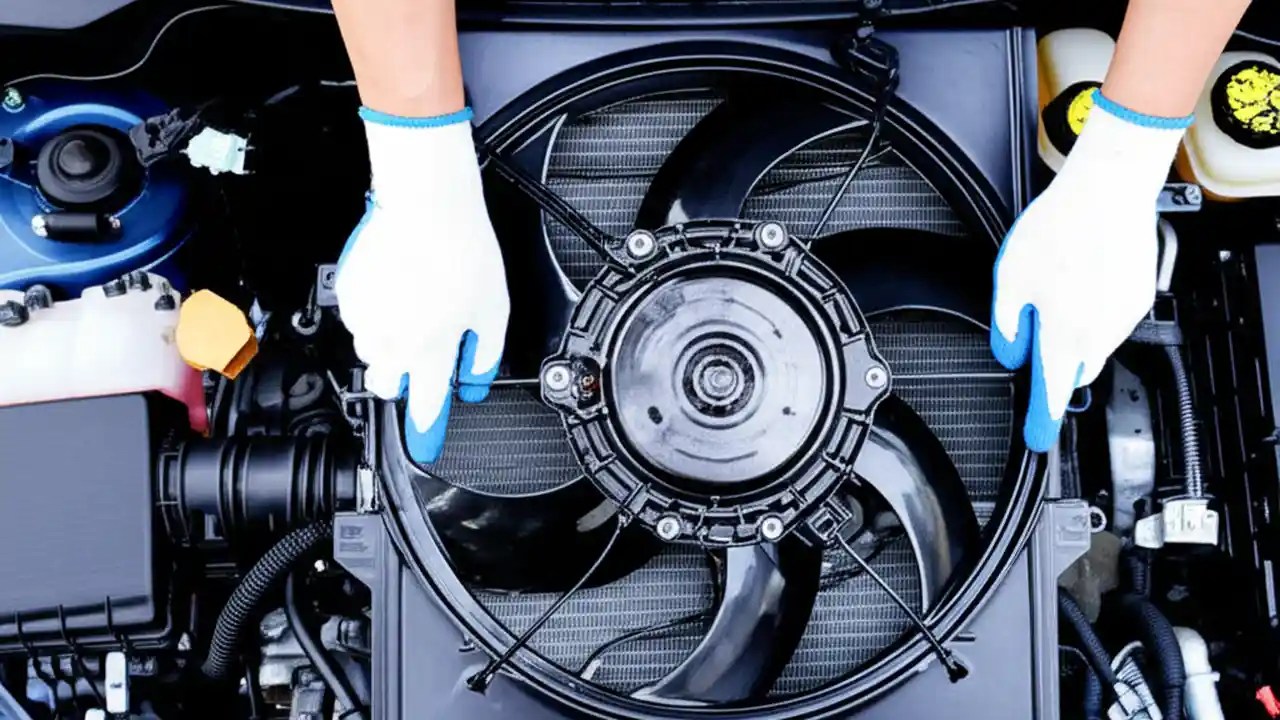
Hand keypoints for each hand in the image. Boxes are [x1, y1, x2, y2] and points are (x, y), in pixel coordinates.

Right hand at [337, 108, 509, 462]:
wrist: (427, 205)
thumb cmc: (463, 250)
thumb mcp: (493, 309)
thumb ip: (484, 353)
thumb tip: (476, 382)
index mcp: (430, 350)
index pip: (426, 405)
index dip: (427, 430)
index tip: (425, 447)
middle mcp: (391, 341)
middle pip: (387, 385)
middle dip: (404, 379)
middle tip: (422, 354)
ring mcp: (365, 318)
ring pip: (371, 350)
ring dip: (390, 342)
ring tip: (414, 308)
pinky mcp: (349, 293)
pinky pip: (360, 317)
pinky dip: (376, 311)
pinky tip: (397, 287)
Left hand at [991, 90, 1189, 451]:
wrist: (1108, 191)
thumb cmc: (1058, 230)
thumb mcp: (1010, 281)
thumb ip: (1007, 326)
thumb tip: (1009, 353)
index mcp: (1065, 336)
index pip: (1052, 394)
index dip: (1041, 419)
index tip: (1037, 438)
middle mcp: (1100, 334)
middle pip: (1073, 368)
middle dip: (1053, 359)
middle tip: (1033, 325)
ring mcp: (1125, 317)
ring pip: (1092, 343)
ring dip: (1072, 329)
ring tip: (1056, 283)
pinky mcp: (1138, 298)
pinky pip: (1110, 319)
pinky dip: (1092, 309)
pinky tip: (1079, 275)